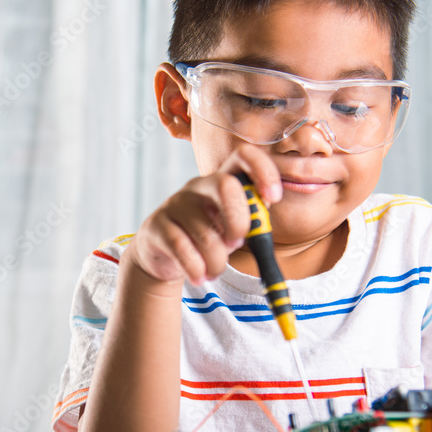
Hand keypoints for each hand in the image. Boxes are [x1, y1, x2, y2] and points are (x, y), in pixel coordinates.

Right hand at [126, 144, 282, 284]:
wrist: (163, 253)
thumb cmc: (206, 237)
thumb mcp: (231, 226)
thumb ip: (252, 221)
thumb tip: (262, 228)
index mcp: (222, 179)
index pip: (244, 155)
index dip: (263, 170)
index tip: (273, 197)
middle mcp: (198, 186)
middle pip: (226, 185)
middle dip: (239, 222)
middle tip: (236, 244)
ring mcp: (175, 203)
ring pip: (207, 234)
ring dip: (218, 262)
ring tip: (214, 269)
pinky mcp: (157, 225)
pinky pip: (184, 251)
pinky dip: (198, 270)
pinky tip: (199, 275)